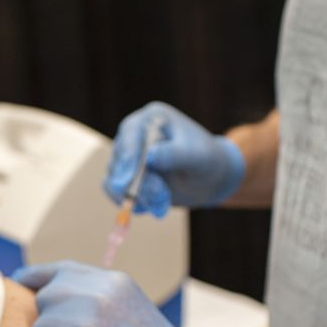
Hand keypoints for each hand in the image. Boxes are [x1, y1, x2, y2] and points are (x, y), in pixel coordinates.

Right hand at [105, 101, 244, 216]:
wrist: (209, 180)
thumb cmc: (206, 161)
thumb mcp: (197, 157)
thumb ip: (175, 155)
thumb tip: (150, 156)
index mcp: (151, 119)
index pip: (130, 133)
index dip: (127, 156)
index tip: (126, 181)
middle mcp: (135, 136)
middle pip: (120, 159)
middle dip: (136, 185)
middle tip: (158, 202)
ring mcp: (128, 158)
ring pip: (118, 180)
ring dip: (141, 197)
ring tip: (163, 205)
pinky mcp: (127, 178)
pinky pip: (118, 193)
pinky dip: (135, 204)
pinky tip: (154, 208)